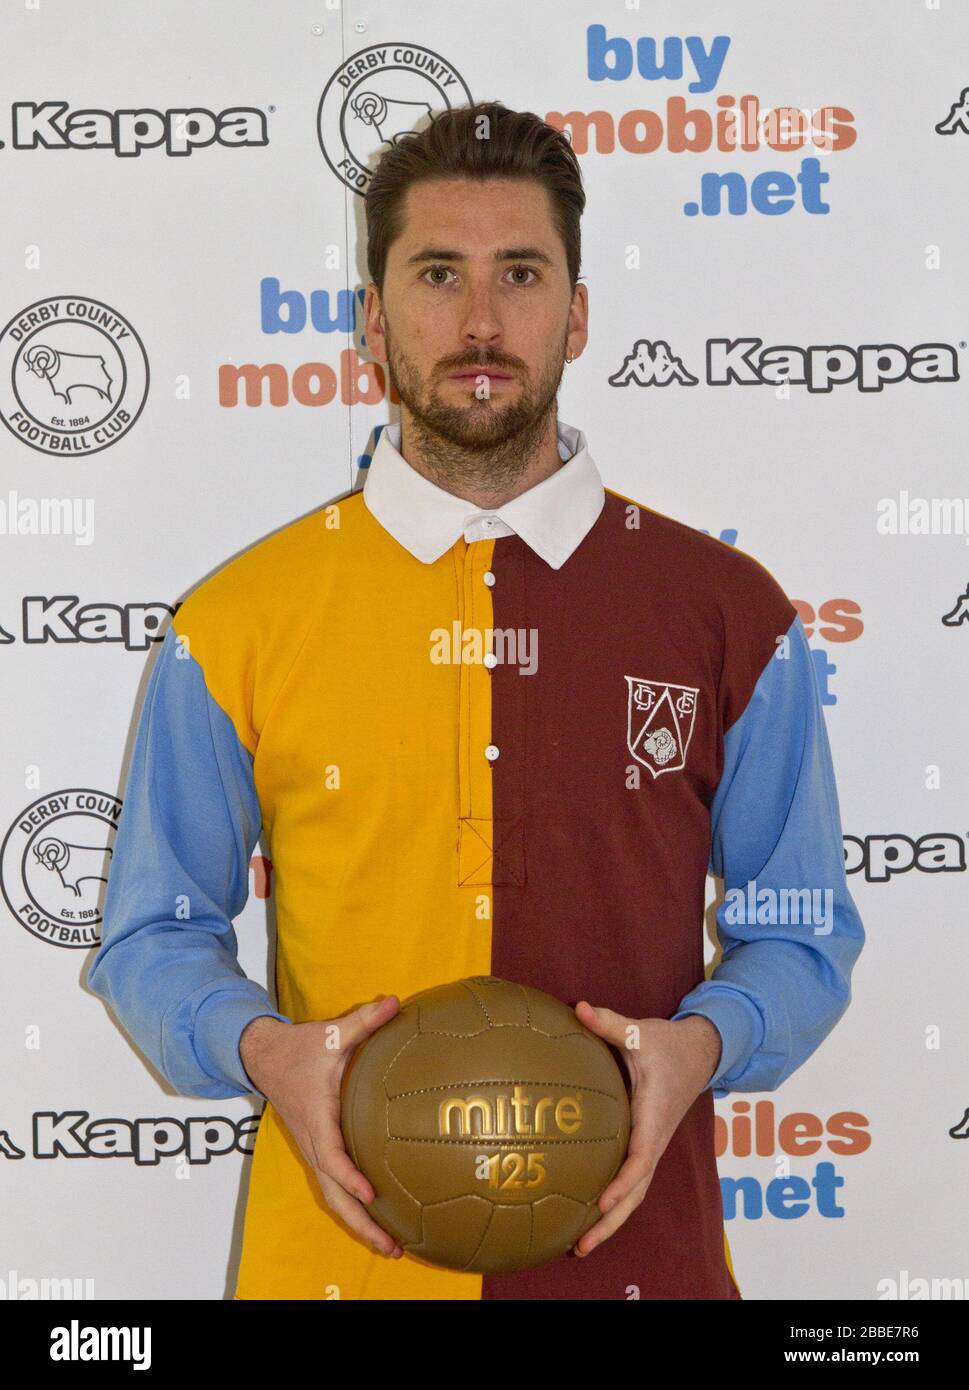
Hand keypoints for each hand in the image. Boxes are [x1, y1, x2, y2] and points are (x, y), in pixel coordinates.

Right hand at [240, 997, 402, 1257]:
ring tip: (392, 1248)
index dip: (349, 1175)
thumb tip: (394, 1001)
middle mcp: (312, 1142)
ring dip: (360, 1224)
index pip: (330, 1154)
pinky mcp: (318, 1151)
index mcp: (316, 1117)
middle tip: (393, 1248)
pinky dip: (354, 1208)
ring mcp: (313, 1151)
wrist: (264, 1057)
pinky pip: (335, 1187)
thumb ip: (363, 1020)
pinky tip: (381, 1222)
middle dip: (361, 1223)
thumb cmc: (300, 1048)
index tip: (371, 1193)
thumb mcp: (330, 1033)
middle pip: (333, 1194)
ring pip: (333, 1197)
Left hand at [571, 1005, 721, 1257]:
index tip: (600, 1202)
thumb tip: (578, 1008)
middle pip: (636, 1192)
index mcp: (653, 1116)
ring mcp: (652, 1147)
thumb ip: (609, 1023)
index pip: (640, 1158)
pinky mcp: (646, 1146)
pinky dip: (614, 1203)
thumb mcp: (639, 1031)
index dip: (622, 1182)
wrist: (699, 1051)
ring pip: (635, 1194)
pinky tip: (588, 1215)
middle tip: (580, 1248)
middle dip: (610, 1222)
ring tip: (580, 1247)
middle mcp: (655, 1139)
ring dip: (611, 1221)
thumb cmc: (666, 1043)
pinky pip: (632, 1182)